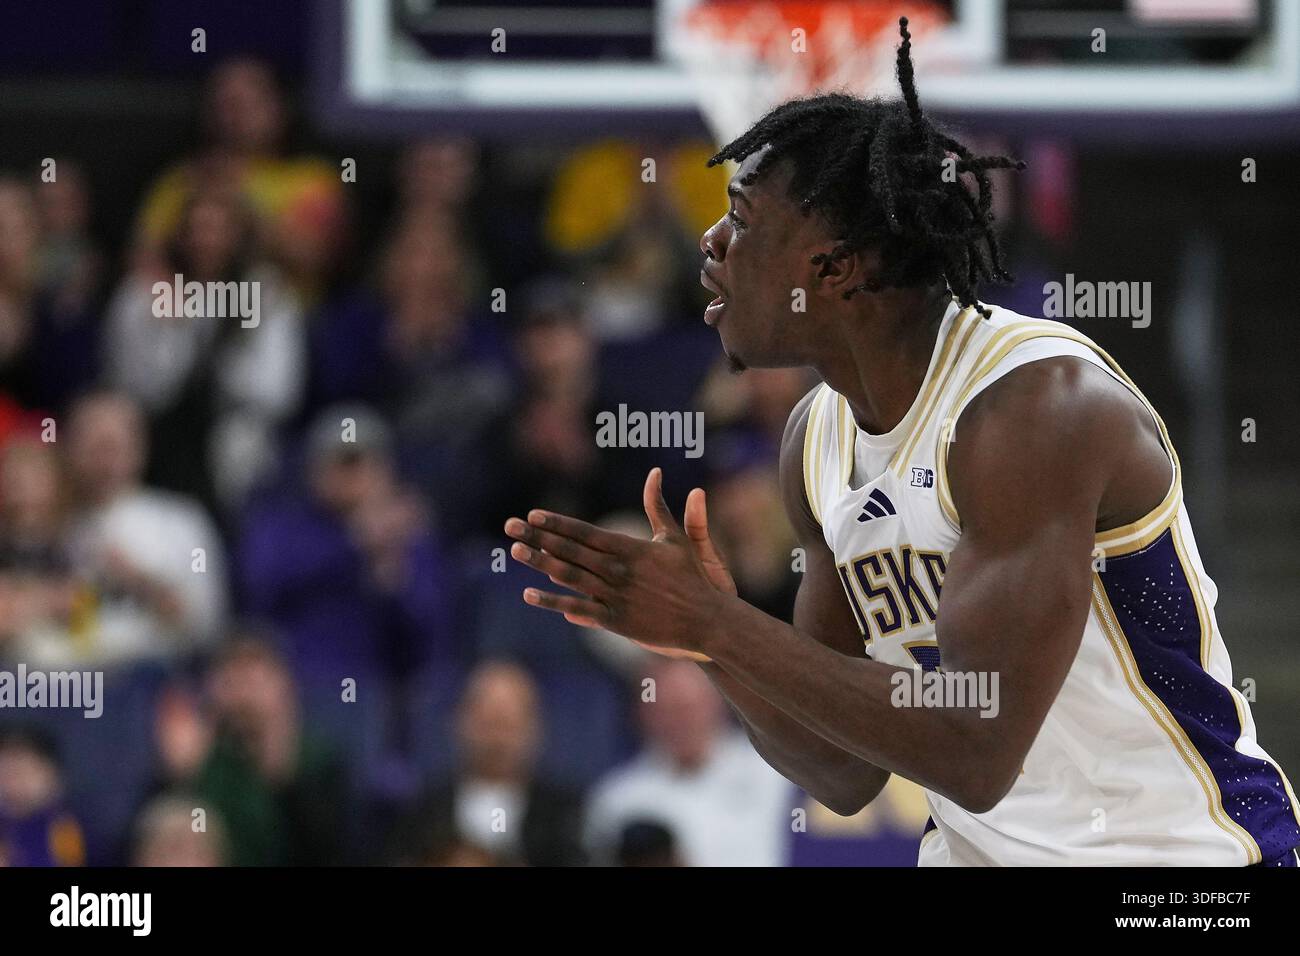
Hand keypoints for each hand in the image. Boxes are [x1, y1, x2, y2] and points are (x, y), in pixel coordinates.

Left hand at [505, 468, 731, 660]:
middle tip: (510, 527)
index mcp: (629, 548)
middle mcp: (618, 570)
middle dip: (538, 538)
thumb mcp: (676, 538)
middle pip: (570, 550)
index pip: (585, 532)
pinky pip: (578, 609)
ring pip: (569, 576)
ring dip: (539, 563)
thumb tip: (655, 472)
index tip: (533, 515)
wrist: (706, 619)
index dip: (557, 524)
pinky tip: (530, 594)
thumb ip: (659, 506)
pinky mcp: (616, 621)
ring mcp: (615, 595)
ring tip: (515, 552)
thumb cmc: (692, 577)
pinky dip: (553, 601)